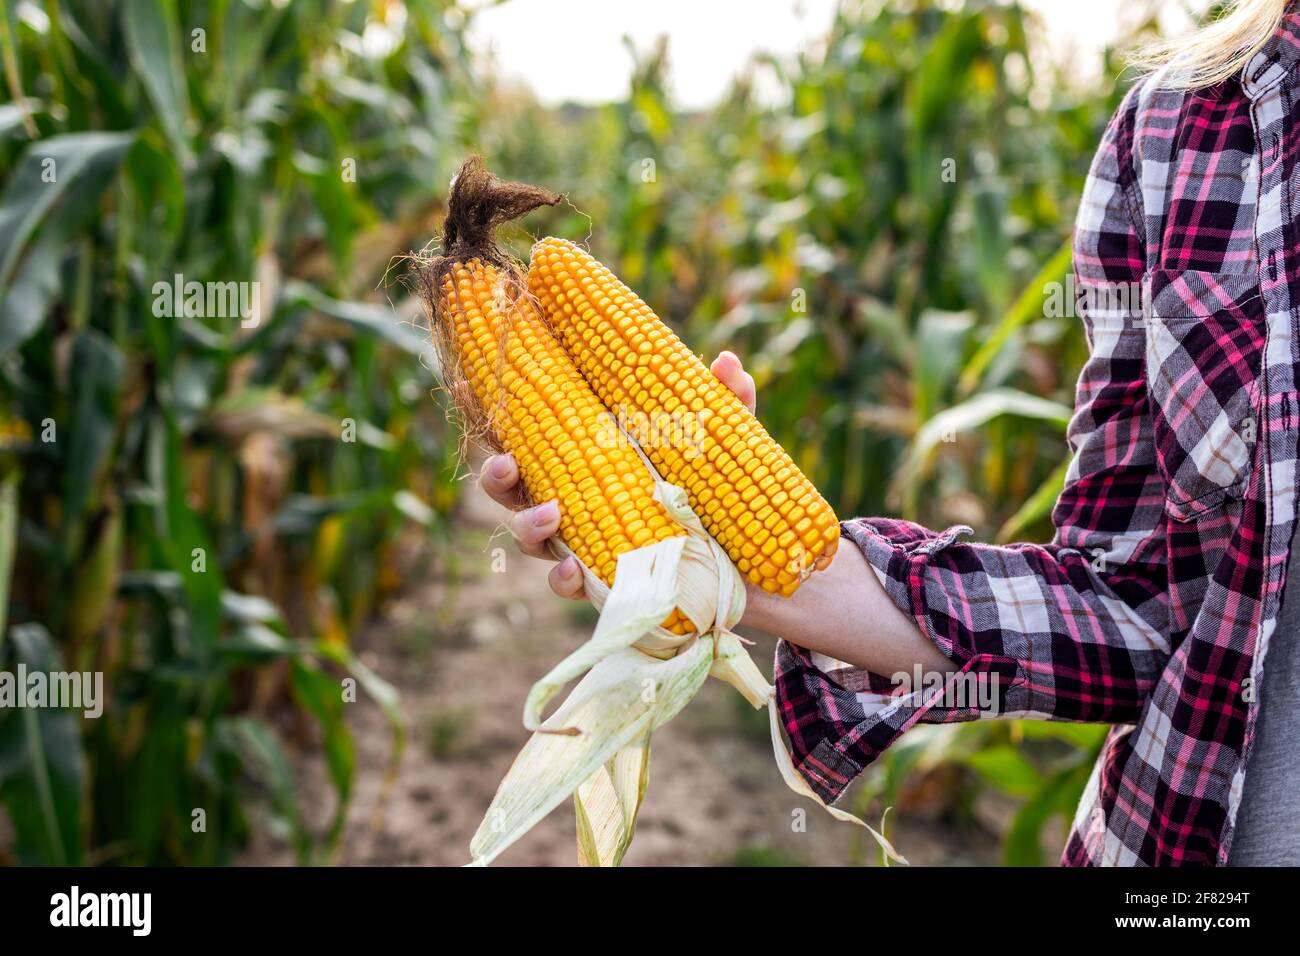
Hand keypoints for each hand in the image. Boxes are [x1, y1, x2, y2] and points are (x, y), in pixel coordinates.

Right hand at [478, 351, 755, 600]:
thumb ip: (725, 400)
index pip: (529, 427)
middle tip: (508, 463)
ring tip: (550, 515)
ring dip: (528, 526)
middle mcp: (575, 496)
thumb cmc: (728, 489)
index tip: (470, 382)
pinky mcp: (604, 581)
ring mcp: (584, 541)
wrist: (757, 565)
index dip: (491, 408)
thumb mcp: (730, 440)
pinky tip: (573, 570)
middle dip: (497, 474)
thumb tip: (727, 361)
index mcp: (588, 452)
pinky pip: (566, 584)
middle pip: (512, 486)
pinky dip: (563, 577)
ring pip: (528, 536)